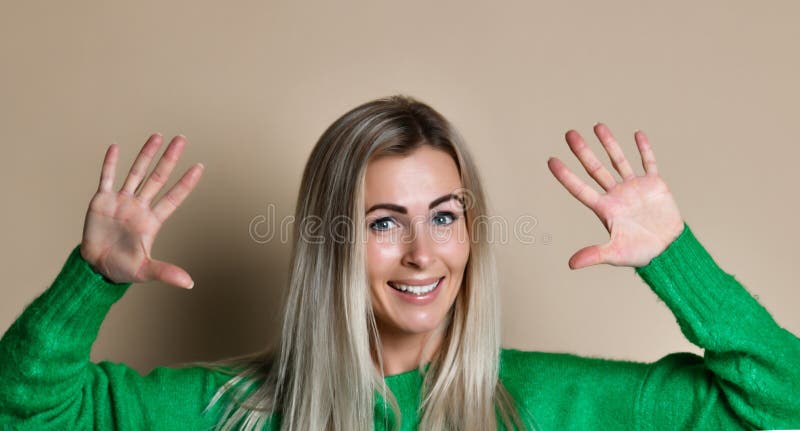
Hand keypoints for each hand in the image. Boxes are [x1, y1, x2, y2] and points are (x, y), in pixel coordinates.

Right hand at [80, 133, 203, 288]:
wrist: (96, 267)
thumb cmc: (123, 269)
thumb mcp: (145, 271)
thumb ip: (166, 273)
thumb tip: (190, 284)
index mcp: (152, 221)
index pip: (173, 197)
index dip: (186, 183)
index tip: (200, 166)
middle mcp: (139, 206)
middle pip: (157, 177)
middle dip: (170, 159)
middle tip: (182, 139)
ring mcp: (121, 201)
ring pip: (136, 172)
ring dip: (146, 154)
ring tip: (157, 136)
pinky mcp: (102, 201)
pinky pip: (107, 178)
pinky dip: (110, 163)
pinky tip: (116, 147)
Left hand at [547, 123, 683, 268]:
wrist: (669, 251)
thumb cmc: (640, 254)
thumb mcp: (616, 254)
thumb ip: (595, 254)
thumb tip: (572, 264)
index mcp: (605, 209)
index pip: (580, 188)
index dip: (565, 176)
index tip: (551, 160)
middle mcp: (616, 194)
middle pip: (595, 168)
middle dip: (582, 151)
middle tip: (569, 133)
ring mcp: (634, 188)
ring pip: (618, 161)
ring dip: (609, 144)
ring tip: (597, 126)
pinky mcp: (654, 185)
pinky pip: (648, 163)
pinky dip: (644, 149)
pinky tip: (637, 134)